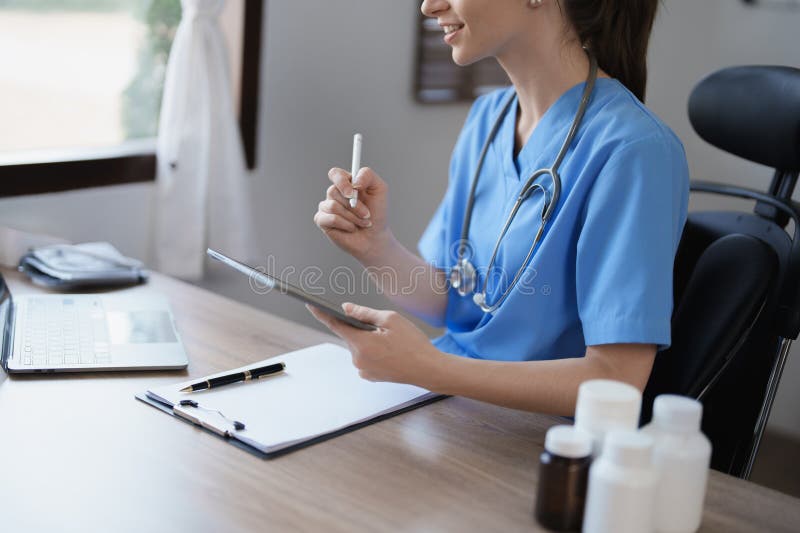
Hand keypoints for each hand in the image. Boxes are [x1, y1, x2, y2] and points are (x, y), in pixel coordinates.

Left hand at [307, 302, 442, 386]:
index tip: (310, 305)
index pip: (335, 324)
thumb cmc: (413, 343)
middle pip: (350, 335)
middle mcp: (357, 359)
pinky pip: (364, 358)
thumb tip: (346, 309)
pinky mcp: (369, 376)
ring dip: (367, 341)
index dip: (321, 313)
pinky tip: (388, 352)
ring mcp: (362, 369)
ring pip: (357, 347)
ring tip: (390, 343)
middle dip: (361, 328)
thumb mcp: (391, 319)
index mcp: (361, 343)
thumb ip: (365, 313)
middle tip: (383, 328)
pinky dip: (372, 352)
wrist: (428, 369)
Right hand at [314, 167, 391, 261]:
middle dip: (354, 206)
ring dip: (353, 217)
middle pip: (334, 191)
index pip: (335, 174)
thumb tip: (354, 181)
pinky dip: (346, 225)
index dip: (341, 182)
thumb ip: (368, 175)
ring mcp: (326, 206)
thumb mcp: (380, 189)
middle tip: (367, 214)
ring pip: (333, 206)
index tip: (352, 193)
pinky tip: (352, 228)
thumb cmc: (377, 213)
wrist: (375, 237)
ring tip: (362, 222)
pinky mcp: (321, 220)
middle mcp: (334, 193)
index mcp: (346, 183)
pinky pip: (331, 219)